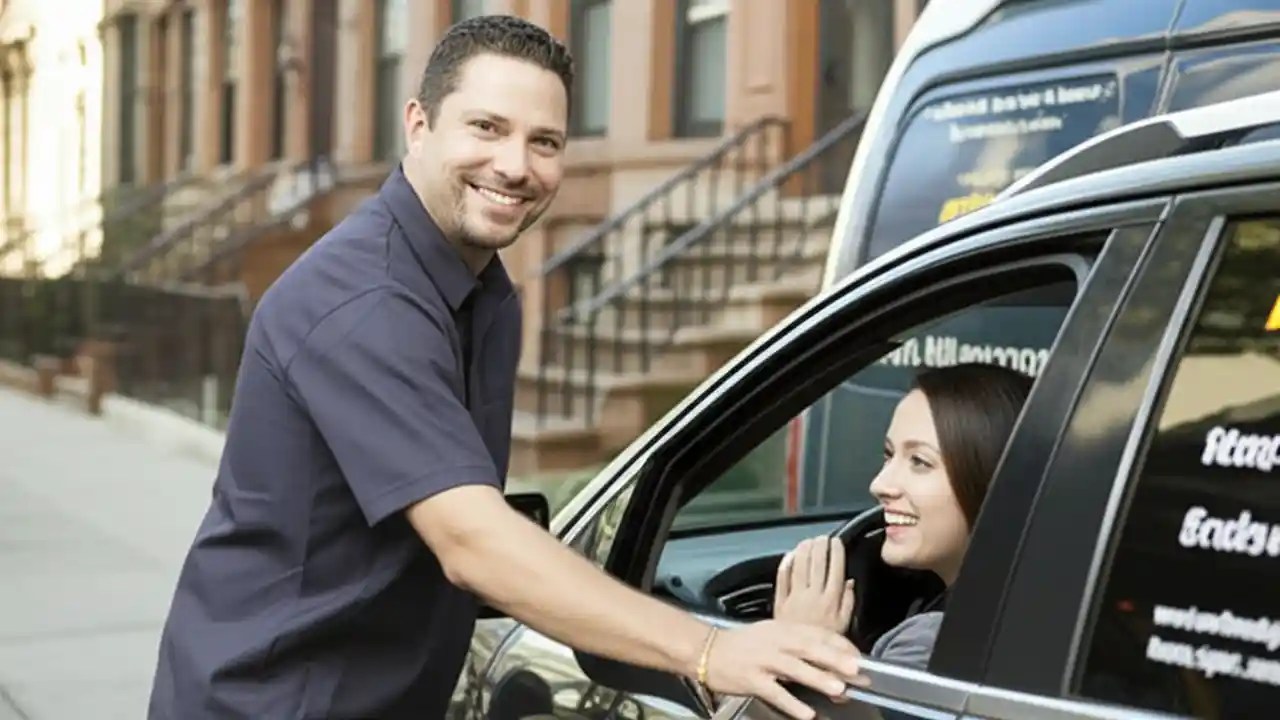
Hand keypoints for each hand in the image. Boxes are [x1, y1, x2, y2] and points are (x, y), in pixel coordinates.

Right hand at [700, 619, 866, 718]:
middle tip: (857, 670)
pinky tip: (807, 714)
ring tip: (839, 689)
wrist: (707, 649)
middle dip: (835, 658)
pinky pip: (775, 693)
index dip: (840, 645)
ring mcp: (763, 660)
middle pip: (809, 648)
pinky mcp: (751, 679)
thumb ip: (800, 646)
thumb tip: (831, 660)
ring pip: (794, 668)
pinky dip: (792, 703)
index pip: (818, 633)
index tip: (859, 657)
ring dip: (817, 678)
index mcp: (784, 629)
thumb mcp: (772, 635)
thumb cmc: (744, 645)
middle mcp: (776, 641)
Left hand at [774, 536, 854, 634]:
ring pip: (799, 567)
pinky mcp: (780, 601)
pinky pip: (782, 578)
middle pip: (816, 563)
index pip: (835, 569)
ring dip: (803, 550)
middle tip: (822, 537)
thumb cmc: (825, 642)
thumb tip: (849, 580)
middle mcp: (813, 595)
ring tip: (808, 541)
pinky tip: (790, 555)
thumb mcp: (844, 624)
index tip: (836, 542)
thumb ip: (848, 601)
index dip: (836, 552)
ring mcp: (795, 597)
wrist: (799, 658)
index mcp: (831, 600)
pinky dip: (786, 564)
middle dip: (820, 546)